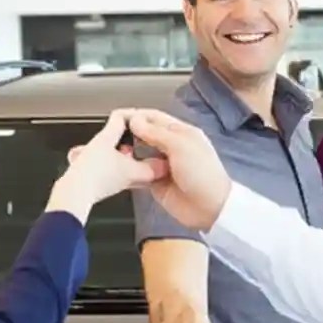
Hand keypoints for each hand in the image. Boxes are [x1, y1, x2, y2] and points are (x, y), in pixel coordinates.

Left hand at [48, 110, 166, 221]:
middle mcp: (96, 146)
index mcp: (105, 138)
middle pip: (116, 136)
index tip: (143, 119)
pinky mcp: (87, 175)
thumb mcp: (131, 172)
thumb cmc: (95, 178)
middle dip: (132, 141)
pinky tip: (124, 182)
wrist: (75, 195)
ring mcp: (89, 160)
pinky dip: (117, 172)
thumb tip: (164, 168)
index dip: (133, 115)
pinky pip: (106, 168)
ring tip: (135, 167)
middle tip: (144, 147)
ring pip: (111, 153)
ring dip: (124, 158)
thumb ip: (150, 170)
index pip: (119, 117)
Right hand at [125, 109, 231, 230]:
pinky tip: (122, 168)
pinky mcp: (157, 182)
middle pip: (146, 135)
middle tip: (113, 134)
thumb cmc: (201, 173)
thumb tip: (135, 120)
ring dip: (130, 152)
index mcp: (182, 133)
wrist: (209, 207)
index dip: (138, 115)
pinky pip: (140, 172)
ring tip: (116, 152)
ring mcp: (164, 165)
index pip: (155, 118)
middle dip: (131, 133)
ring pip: (141, 154)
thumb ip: (155, 132)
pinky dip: (132, 170)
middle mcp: (172, 146)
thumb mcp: (180, 146)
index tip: (118, 116)